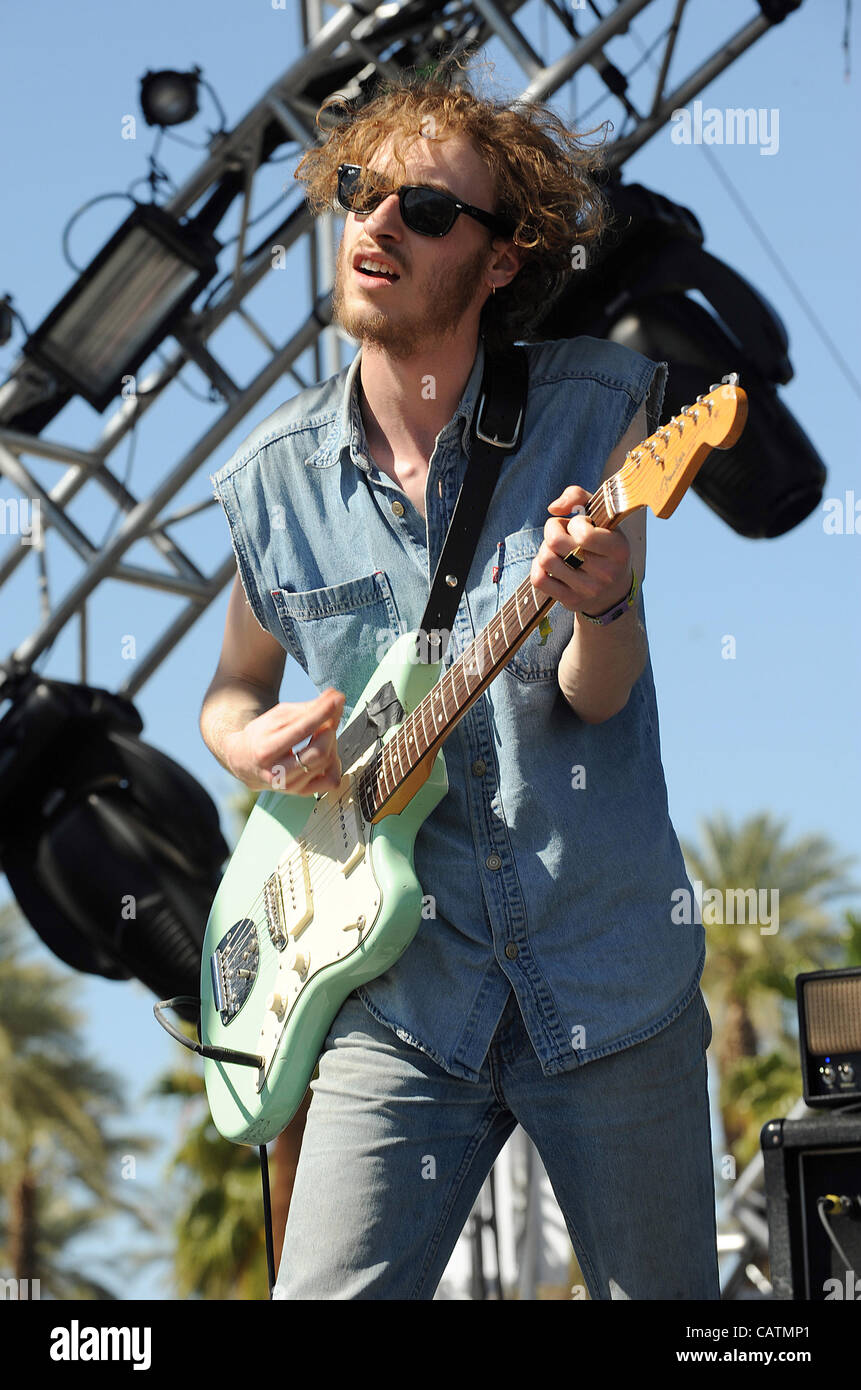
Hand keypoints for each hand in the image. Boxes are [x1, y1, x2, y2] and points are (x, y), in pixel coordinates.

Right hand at [225, 687, 345, 794]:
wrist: (244, 761)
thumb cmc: (263, 735)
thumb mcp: (278, 716)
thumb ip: (306, 708)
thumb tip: (334, 697)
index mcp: (266, 750)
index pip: (302, 730)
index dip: (322, 713)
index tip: (337, 699)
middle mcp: (277, 773)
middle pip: (319, 751)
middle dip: (329, 730)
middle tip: (327, 719)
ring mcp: (290, 786)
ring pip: (327, 763)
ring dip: (332, 743)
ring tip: (322, 734)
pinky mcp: (301, 793)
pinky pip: (331, 781)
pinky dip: (335, 764)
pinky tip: (327, 754)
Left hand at [530, 485, 632, 616]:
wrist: (613, 590)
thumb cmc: (603, 543)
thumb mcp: (601, 515)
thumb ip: (578, 496)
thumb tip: (553, 508)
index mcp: (618, 549)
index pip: (582, 534)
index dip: (573, 523)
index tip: (579, 525)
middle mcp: (606, 572)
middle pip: (556, 543)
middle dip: (553, 530)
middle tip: (561, 532)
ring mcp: (588, 590)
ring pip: (545, 559)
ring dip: (545, 548)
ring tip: (556, 548)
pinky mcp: (571, 601)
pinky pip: (539, 579)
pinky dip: (537, 567)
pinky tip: (549, 564)